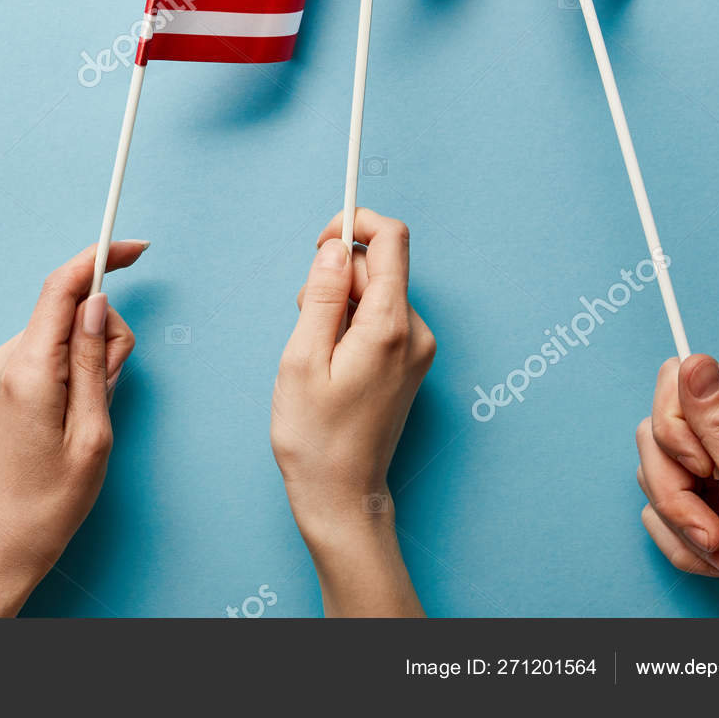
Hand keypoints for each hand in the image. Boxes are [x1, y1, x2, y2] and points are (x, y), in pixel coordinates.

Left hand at [0, 241, 144, 615]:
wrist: (0, 542)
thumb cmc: (49, 501)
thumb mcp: (92, 433)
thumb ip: (93, 360)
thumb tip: (96, 302)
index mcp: (29, 368)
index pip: (63, 287)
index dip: (100, 257)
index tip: (136, 246)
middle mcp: (8, 358)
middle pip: (72, 307)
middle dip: (105, 335)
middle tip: (109, 393)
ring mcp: (2, 367)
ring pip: (66, 329)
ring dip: (92, 358)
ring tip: (91, 414)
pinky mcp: (6, 379)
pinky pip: (53, 350)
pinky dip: (76, 369)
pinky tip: (77, 411)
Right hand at [270, 210, 433, 616]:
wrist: (342, 495)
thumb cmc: (315, 436)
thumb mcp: (301, 358)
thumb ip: (320, 296)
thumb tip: (334, 249)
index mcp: (390, 327)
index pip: (391, 240)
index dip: (354, 224)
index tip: (320, 243)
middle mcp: (415, 333)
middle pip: (379, 265)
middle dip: (335, 274)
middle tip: (303, 317)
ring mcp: (416, 349)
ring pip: (377, 291)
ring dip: (339, 301)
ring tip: (314, 348)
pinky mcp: (409, 362)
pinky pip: (380, 317)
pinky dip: (350, 322)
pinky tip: (330, 359)